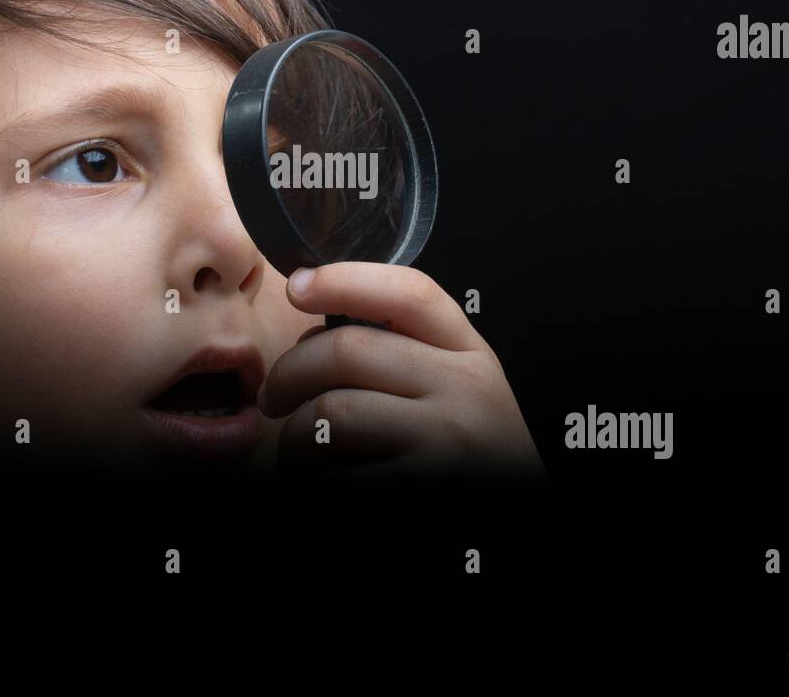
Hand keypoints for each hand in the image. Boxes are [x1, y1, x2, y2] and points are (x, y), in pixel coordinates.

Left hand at [258, 262, 543, 477]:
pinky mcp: (422, 486)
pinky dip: (310, 475)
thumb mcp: (458, 388)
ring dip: (294, 433)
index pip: (408, 293)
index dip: (344, 280)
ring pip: (332, 412)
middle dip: (290, 371)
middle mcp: (464, 389)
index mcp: (469, 353)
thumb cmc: (470, 452)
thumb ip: (407, 353)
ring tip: (296, 448)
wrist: (514, 507)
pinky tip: (318, 478)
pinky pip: (337, 472)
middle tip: (274, 397)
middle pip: (349, 349)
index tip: (297, 285)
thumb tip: (315, 332)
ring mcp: (447, 441)